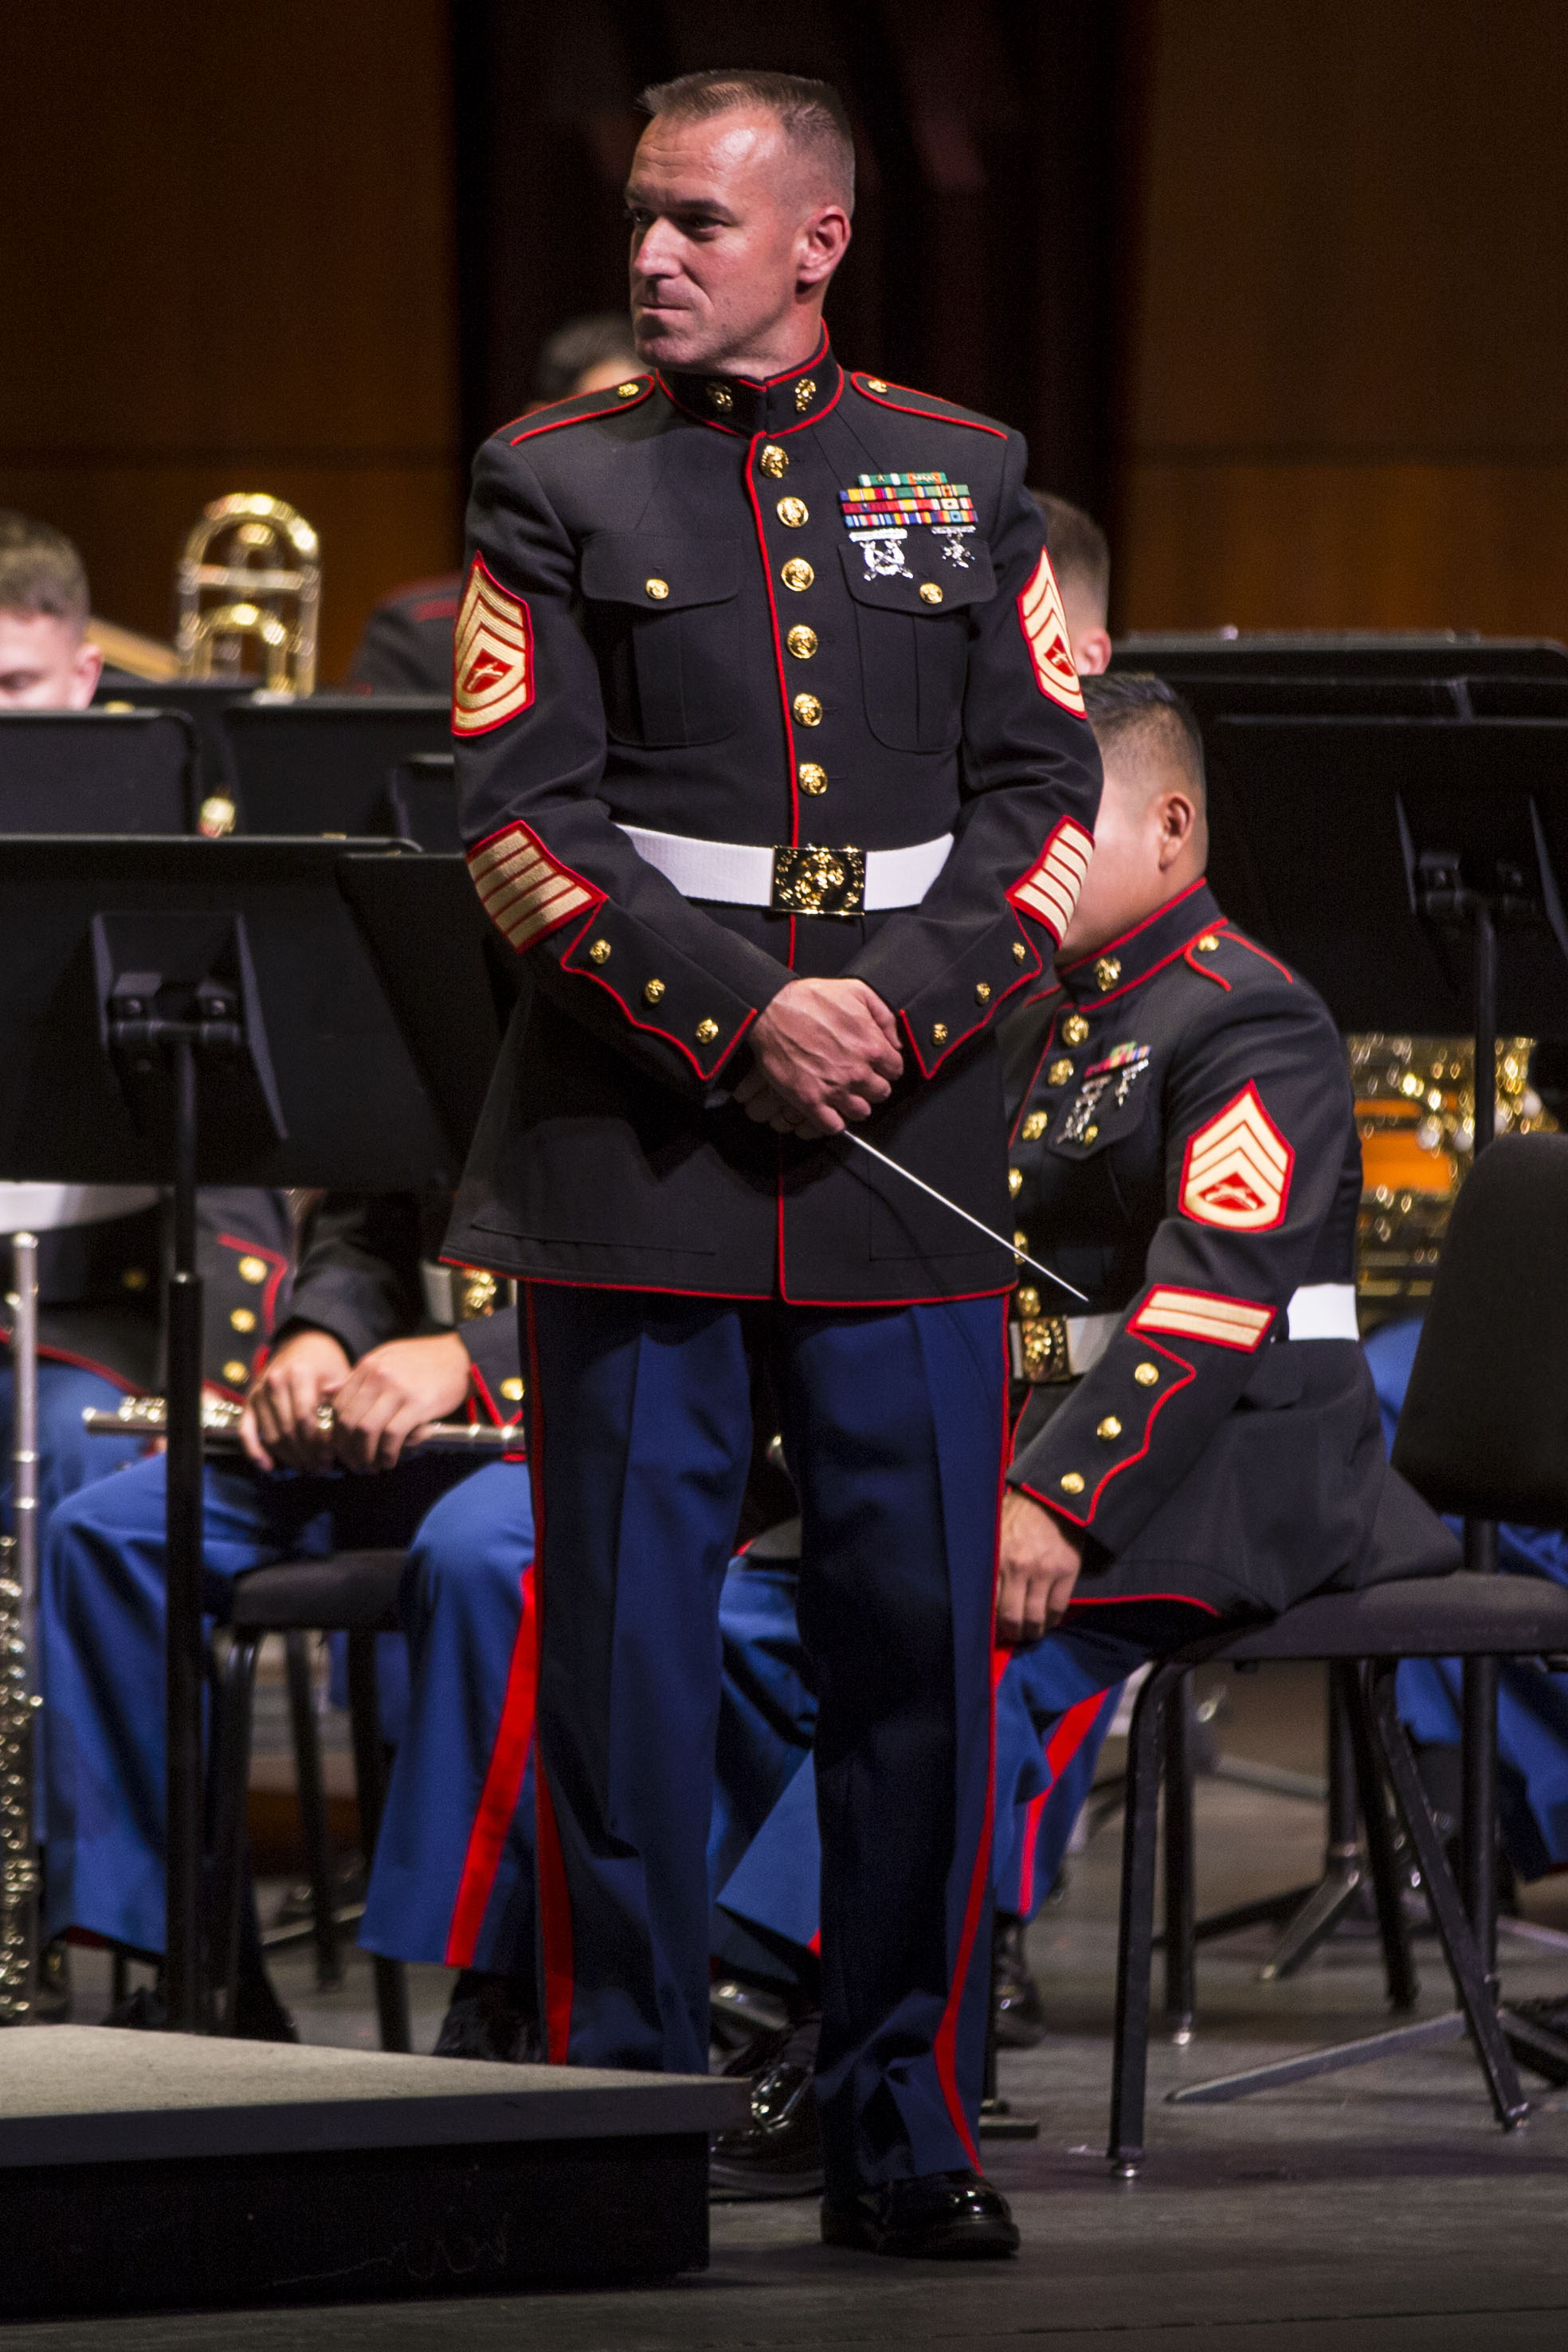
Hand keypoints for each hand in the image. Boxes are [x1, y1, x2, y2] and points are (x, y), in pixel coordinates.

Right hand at [240, 1329, 351, 1472]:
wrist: (305, 1342)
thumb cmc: (327, 1363)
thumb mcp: (340, 1375)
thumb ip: (341, 1402)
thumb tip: (343, 1437)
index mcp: (299, 1374)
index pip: (305, 1419)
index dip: (317, 1444)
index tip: (332, 1458)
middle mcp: (275, 1382)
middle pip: (288, 1431)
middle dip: (306, 1455)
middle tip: (322, 1468)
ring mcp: (259, 1392)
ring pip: (271, 1436)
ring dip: (289, 1457)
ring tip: (308, 1467)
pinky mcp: (250, 1401)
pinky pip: (245, 1431)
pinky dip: (254, 1451)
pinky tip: (268, 1466)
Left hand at [325, 1333, 473, 1471]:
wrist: (461, 1357)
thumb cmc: (425, 1360)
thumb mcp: (387, 1359)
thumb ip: (358, 1377)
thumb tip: (328, 1391)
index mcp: (368, 1367)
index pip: (339, 1406)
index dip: (337, 1434)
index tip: (344, 1449)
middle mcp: (378, 1377)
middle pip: (349, 1421)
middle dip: (348, 1450)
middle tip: (356, 1464)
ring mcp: (397, 1390)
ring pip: (366, 1431)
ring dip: (366, 1455)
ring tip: (372, 1466)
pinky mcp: (418, 1404)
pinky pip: (392, 1435)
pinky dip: (387, 1454)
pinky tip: (390, 1460)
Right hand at [733, 978, 902, 1137]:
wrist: (770, 1010)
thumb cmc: (810, 998)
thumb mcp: (857, 991)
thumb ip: (884, 1016)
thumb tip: (896, 1041)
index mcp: (871, 1047)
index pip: (895, 1070)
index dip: (886, 1066)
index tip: (876, 1064)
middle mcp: (856, 1072)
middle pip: (881, 1093)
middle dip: (873, 1085)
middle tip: (859, 1077)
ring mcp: (833, 1089)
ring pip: (861, 1112)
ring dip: (855, 1104)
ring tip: (845, 1093)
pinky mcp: (809, 1101)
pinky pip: (833, 1126)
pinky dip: (834, 1121)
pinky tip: (830, 1109)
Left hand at [996, 1489, 1085, 1644]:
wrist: (1052, 1496)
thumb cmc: (1016, 1513)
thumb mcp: (993, 1533)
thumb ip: (987, 1561)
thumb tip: (975, 1591)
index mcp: (997, 1558)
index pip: (990, 1604)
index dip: (991, 1624)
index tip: (991, 1630)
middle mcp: (1020, 1568)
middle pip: (1012, 1617)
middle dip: (1011, 1633)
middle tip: (1012, 1636)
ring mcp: (1045, 1572)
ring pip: (1036, 1617)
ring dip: (1032, 1631)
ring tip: (1030, 1633)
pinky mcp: (1067, 1571)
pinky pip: (1058, 1607)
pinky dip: (1053, 1621)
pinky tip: (1048, 1622)